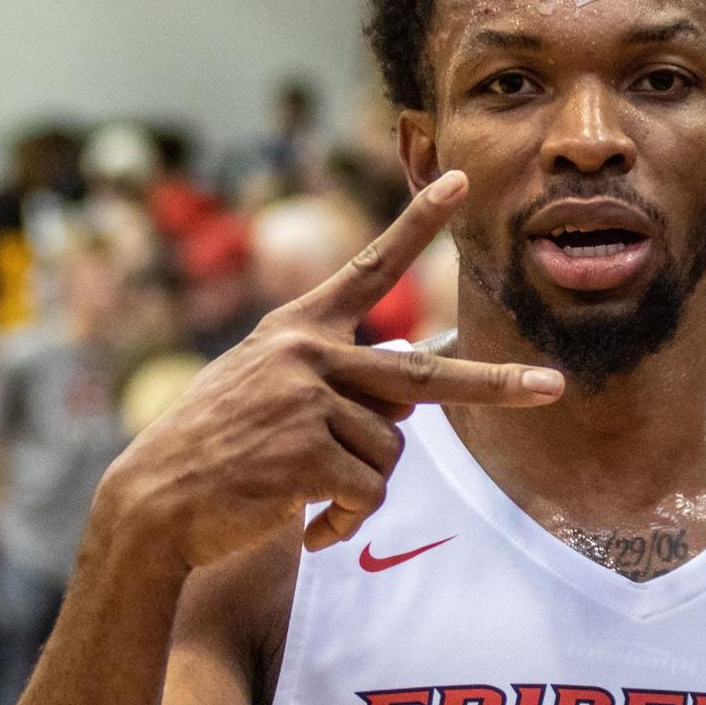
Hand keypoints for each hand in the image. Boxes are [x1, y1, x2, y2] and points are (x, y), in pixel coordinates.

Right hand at [95, 171, 564, 567]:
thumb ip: (334, 380)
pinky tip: (301, 523)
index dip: (417, 223)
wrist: (153, 502)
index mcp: (299, 329)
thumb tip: (409, 399)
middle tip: (552, 386)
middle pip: (426, 373)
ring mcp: (307, 401)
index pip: (369, 266)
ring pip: (391, 452)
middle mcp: (307, 354)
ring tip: (305, 494)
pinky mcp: (306, 453)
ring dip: (361, 489)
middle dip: (495, 384)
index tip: (458, 181)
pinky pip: (366, 493)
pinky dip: (343, 520)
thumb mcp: (266, 390)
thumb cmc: (215, 449)